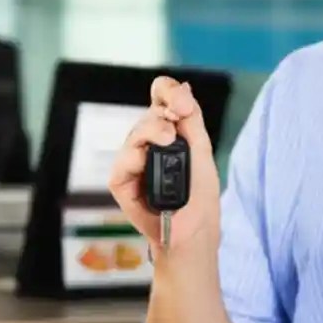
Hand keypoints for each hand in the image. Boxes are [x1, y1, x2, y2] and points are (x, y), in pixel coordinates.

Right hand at [108, 77, 219, 252]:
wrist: (193, 233)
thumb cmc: (200, 197)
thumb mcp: (202, 152)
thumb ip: (192, 120)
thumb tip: (184, 88)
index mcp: (170, 132)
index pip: (160, 99)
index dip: (167, 92)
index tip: (182, 101)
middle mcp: (148, 143)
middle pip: (149, 113)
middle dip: (165, 111)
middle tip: (180, 117)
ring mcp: (134, 161)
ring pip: (135, 132)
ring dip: (152, 129)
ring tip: (169, 138)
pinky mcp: (121, 181)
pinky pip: (123, 160)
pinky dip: (135, 155)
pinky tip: (146, 158)